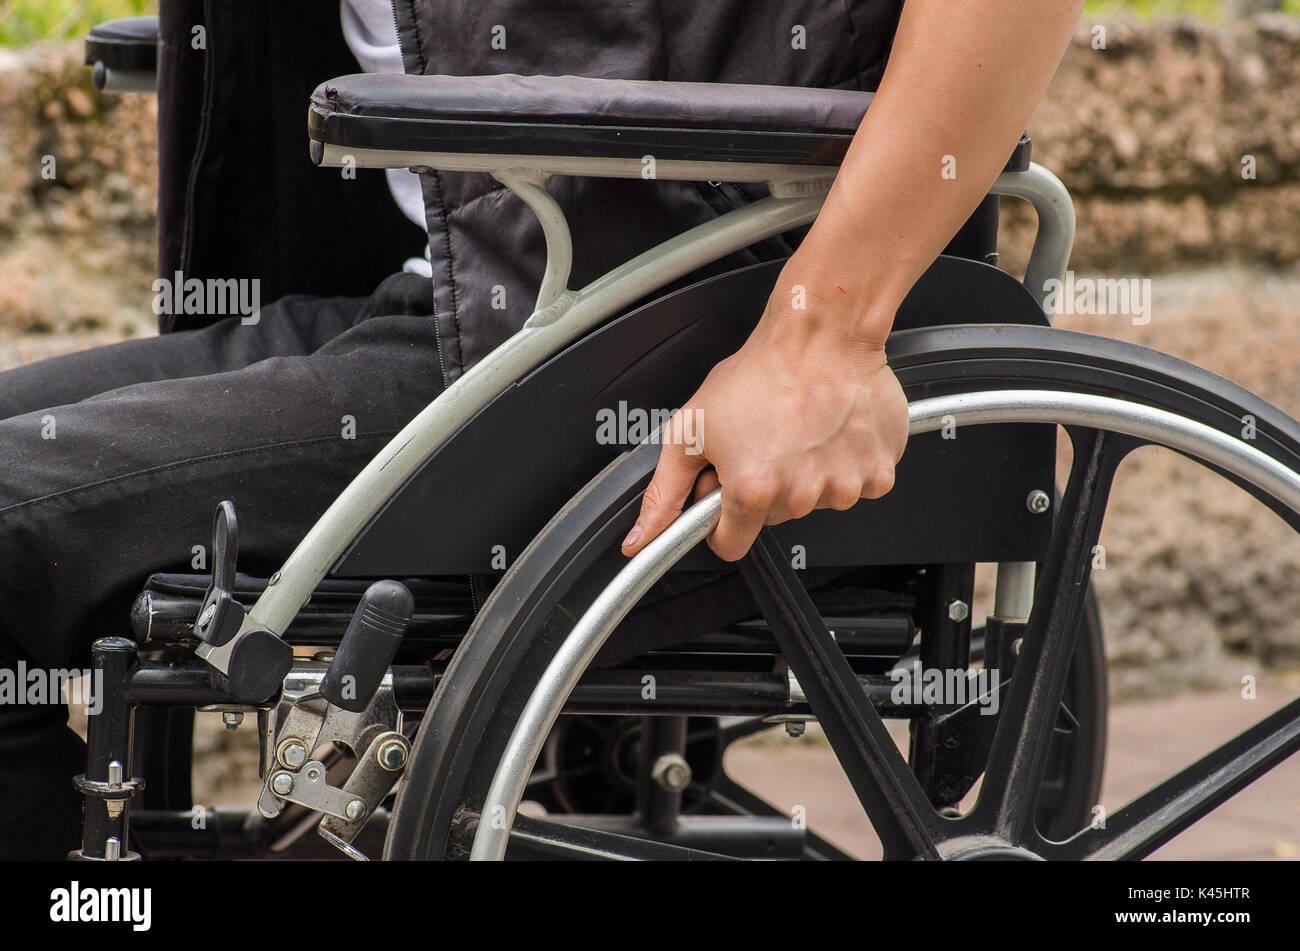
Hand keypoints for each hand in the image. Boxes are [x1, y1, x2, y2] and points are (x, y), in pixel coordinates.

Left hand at [621, 266, 908, 561]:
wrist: (821, 334)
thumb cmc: (761, 371)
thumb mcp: (690, 428)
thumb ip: (664, 491)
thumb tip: (642, 537)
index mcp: (752, 490)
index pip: (730, 544)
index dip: (721, 519)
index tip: (727, 492)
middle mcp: (800, 494)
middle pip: (772, 519)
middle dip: (763, 489)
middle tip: (762, 442)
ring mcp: (843, 485)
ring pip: (814, 502)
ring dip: (806, 475)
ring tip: (797, 430)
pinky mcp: (878, 473)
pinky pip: (856, 486)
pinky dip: (844, 464)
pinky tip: (829, 433)